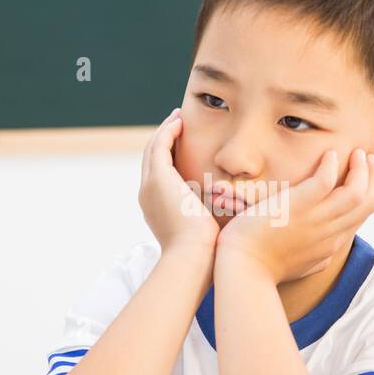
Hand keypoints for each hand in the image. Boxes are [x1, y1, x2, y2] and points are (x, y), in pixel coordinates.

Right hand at [138, 108, 218, 256]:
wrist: (193, 257)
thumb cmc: (205, 251)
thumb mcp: (205, 230)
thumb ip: (209, 217)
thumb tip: (225, 214)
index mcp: (156, 208)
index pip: (159, 174)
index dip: (168, 156)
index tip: (182, 143)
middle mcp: (148, 195)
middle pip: (151, 159)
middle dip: (163, 139)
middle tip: (177, 123)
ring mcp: (150, 186)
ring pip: (153, 149)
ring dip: (165, 130)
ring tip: (178, 117)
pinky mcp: (158, 178)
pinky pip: (159, 146)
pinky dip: (167, 132)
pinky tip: (180, 122)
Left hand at [215, 147, 373, 283]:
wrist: (243, 268)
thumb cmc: (264, 266)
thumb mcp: (302, 265)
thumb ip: (318, 256)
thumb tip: (329, 252)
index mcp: (331, 245)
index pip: (362, 216)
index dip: (371, 192)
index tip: (367, 177)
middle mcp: (330, 233)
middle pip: (367, 203)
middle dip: (373, 177)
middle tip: (369, 159)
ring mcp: (316, 220)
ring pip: (356, 192)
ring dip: (361, 169)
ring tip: (357, 153)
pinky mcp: (298, 206)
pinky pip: (326, 180)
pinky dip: (332, 164)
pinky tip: (329, 154)